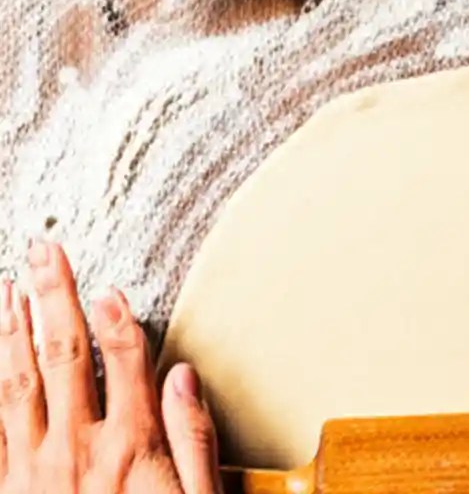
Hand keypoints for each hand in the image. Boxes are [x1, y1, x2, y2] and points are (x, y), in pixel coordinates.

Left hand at [0, 241, 220, 492]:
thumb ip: (194, 439)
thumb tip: (183, 378)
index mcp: (132, 446)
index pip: (124, 361)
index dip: (117, 320)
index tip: (107, 289)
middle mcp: (77, 448)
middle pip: (63, 355)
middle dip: (53, 296)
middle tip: (45, 253)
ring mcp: (33, 469)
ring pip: (17, 384)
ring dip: (13, 330)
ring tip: (10, 289)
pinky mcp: (5, 489)